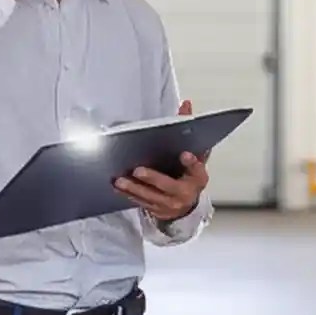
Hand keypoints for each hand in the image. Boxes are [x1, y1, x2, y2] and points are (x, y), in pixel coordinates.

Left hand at [114, 100, 210, 220]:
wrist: (187, 205)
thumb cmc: (189, 176)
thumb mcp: (195, 157)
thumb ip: (189, 131)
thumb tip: (186, 104)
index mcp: (197, 178)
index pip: (197, 169)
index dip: (191, 162)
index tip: (185, 154)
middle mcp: (185, 193)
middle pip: (168, 186)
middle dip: (153, 178)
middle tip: (138, 170)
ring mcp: (170, 204)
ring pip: (151, 196)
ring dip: (134, 189)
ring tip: (120, 180)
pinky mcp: (156, 210)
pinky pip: (141, 203)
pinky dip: (128, 195)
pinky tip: (118, 187)